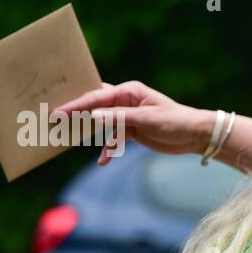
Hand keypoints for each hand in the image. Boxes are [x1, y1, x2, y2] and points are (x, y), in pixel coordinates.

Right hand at [52, 81, 215, 166]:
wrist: (195, 135)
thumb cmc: (175, 121)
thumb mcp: (147, 119)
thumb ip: (120, 118)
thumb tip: (94, 116)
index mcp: (129, 91)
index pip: (98, 97)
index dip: (77, 105)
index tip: (59, 112)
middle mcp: (126, 100)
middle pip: (96, 106)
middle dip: (78, 114)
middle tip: (56, 120)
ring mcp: (128, 116)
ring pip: (103, 124)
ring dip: (92, 134)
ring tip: (72, 140)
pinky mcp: (133, 130)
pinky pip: (115, 139)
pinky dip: (109, 149)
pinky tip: (104, 161)